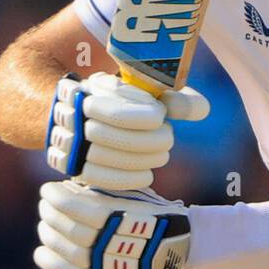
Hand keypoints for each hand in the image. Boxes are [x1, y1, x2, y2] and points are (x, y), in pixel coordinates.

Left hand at [33, 180, 190, 268]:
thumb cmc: (153, 215)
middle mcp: (114, 242)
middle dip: (50, 213)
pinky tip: (41, 251)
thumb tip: (66, 188)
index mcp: (122, 217)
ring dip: (49, 234)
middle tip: (45, 202)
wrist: (178, 247)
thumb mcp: (132, 196)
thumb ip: (101, 193)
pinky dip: (51, 263)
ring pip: (68, 250)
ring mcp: (109, 263)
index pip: (77, 207)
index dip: (57, 198)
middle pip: (69, 229)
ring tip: (44, 222)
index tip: (48, 188)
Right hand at [45, 71, 209, 188]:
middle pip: (107, 135)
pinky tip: (147, 174)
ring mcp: (66, 142)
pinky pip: (97, 178)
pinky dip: (127, 179)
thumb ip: (177, 97)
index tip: (160, 115)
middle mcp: (71, 115)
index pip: (115, 108)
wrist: (83, 114)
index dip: (143, 116)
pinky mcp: (70, 166)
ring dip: (140, 160)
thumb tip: (202, 111)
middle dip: (146, 140)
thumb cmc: (128, 101)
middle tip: (167, 138)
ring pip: (101, 158)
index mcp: (90, 90)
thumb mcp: (149, 91)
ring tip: (160, 155)